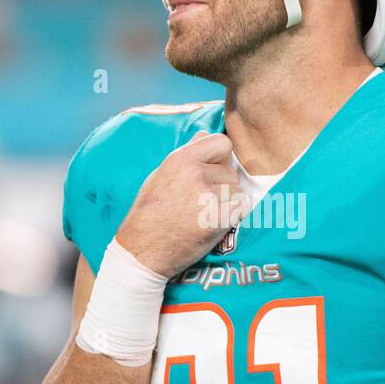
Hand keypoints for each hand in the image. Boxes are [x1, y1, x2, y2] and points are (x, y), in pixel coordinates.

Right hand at [116, 131, 251, 275]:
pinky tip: (214, 223)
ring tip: (205, 214)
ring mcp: (208, 196)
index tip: (212, 172)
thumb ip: (186, 154)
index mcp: (181, 159)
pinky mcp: (218, 218)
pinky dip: (233, 216)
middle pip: (231, 172)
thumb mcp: (160, 175)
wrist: (143, 250)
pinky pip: (241, 208)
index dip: (220, 158)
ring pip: (237, 191)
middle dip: (222, 186)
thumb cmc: (150, 212)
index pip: (222, 143)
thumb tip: (205, 133)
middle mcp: (196, 173)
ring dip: (228, 202)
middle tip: (202, 202)